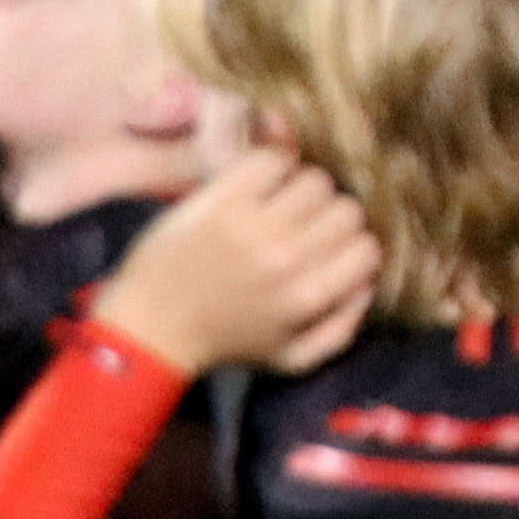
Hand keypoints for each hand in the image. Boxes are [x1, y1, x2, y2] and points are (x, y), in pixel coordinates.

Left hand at [86, 150, 379, 375]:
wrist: (151, 327)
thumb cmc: (224, 343)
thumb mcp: (292, 357)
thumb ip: (342, 328)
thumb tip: (368, 285)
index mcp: (309, 295)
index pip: (367, 247)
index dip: (353, 247)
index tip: (332, 250)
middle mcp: (288, 255)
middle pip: (346, 210)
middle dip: (333, 218)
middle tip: (307, 226)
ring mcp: (252, 223)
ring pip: (314, 180)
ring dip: (305, 190)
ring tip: (284, 204)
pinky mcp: (219, 199)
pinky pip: (269, 161)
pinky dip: (273, 166)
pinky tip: (261, 186)